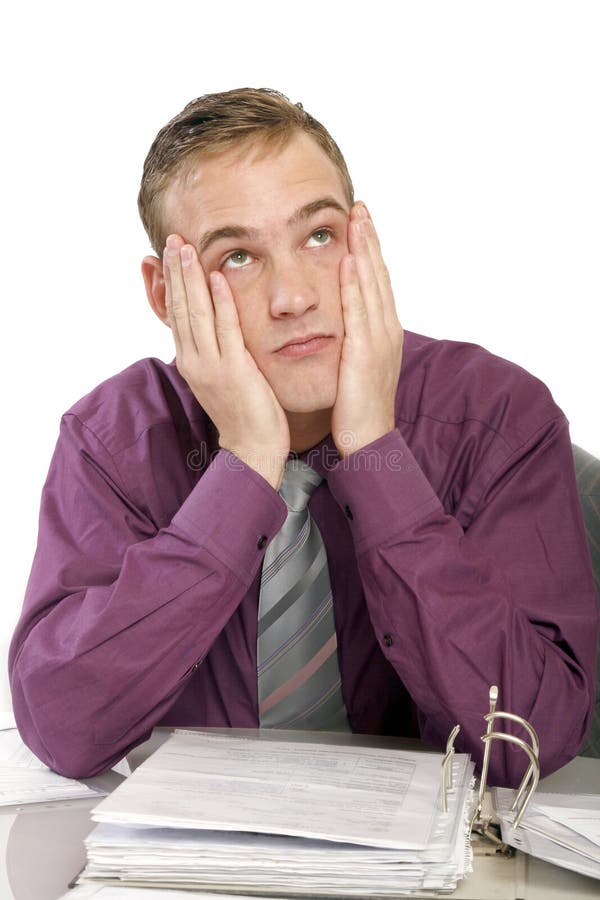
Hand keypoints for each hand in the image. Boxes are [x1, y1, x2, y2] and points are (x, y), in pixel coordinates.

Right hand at [163, 234, 289, 489]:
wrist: (253, 448)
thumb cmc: (244, 413)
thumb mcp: (222, 376)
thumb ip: (216, 350)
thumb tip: (212, 330)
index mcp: (190, 361)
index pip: (177, 314)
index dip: (172, 283)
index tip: (170, 256)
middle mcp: (194, 361)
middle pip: (181, 308)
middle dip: (176, 272)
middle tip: (173, 240)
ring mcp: (211, 366)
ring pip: (196, 313)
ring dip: (192, 278)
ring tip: (186, 248)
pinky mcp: (234, 370)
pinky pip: (226, 329)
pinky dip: (221, 301)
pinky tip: (218, 277)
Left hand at [331, 203, 402, 457]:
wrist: (368, 438)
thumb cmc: (358, 406)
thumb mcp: (356, 365)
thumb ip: (352, 339)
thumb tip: (341, 322)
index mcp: (384, 331)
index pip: (378, 282)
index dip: (371, 250)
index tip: (361, 223)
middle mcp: (387, 329)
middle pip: (379, 275)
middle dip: (370, 239)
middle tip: (360, 207)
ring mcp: (379, 339)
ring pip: (373, 285)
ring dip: (365, 250)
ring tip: (357, 220)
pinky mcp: (366, 352)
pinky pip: (360, 311)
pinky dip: (356, 284)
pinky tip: (350, 261)